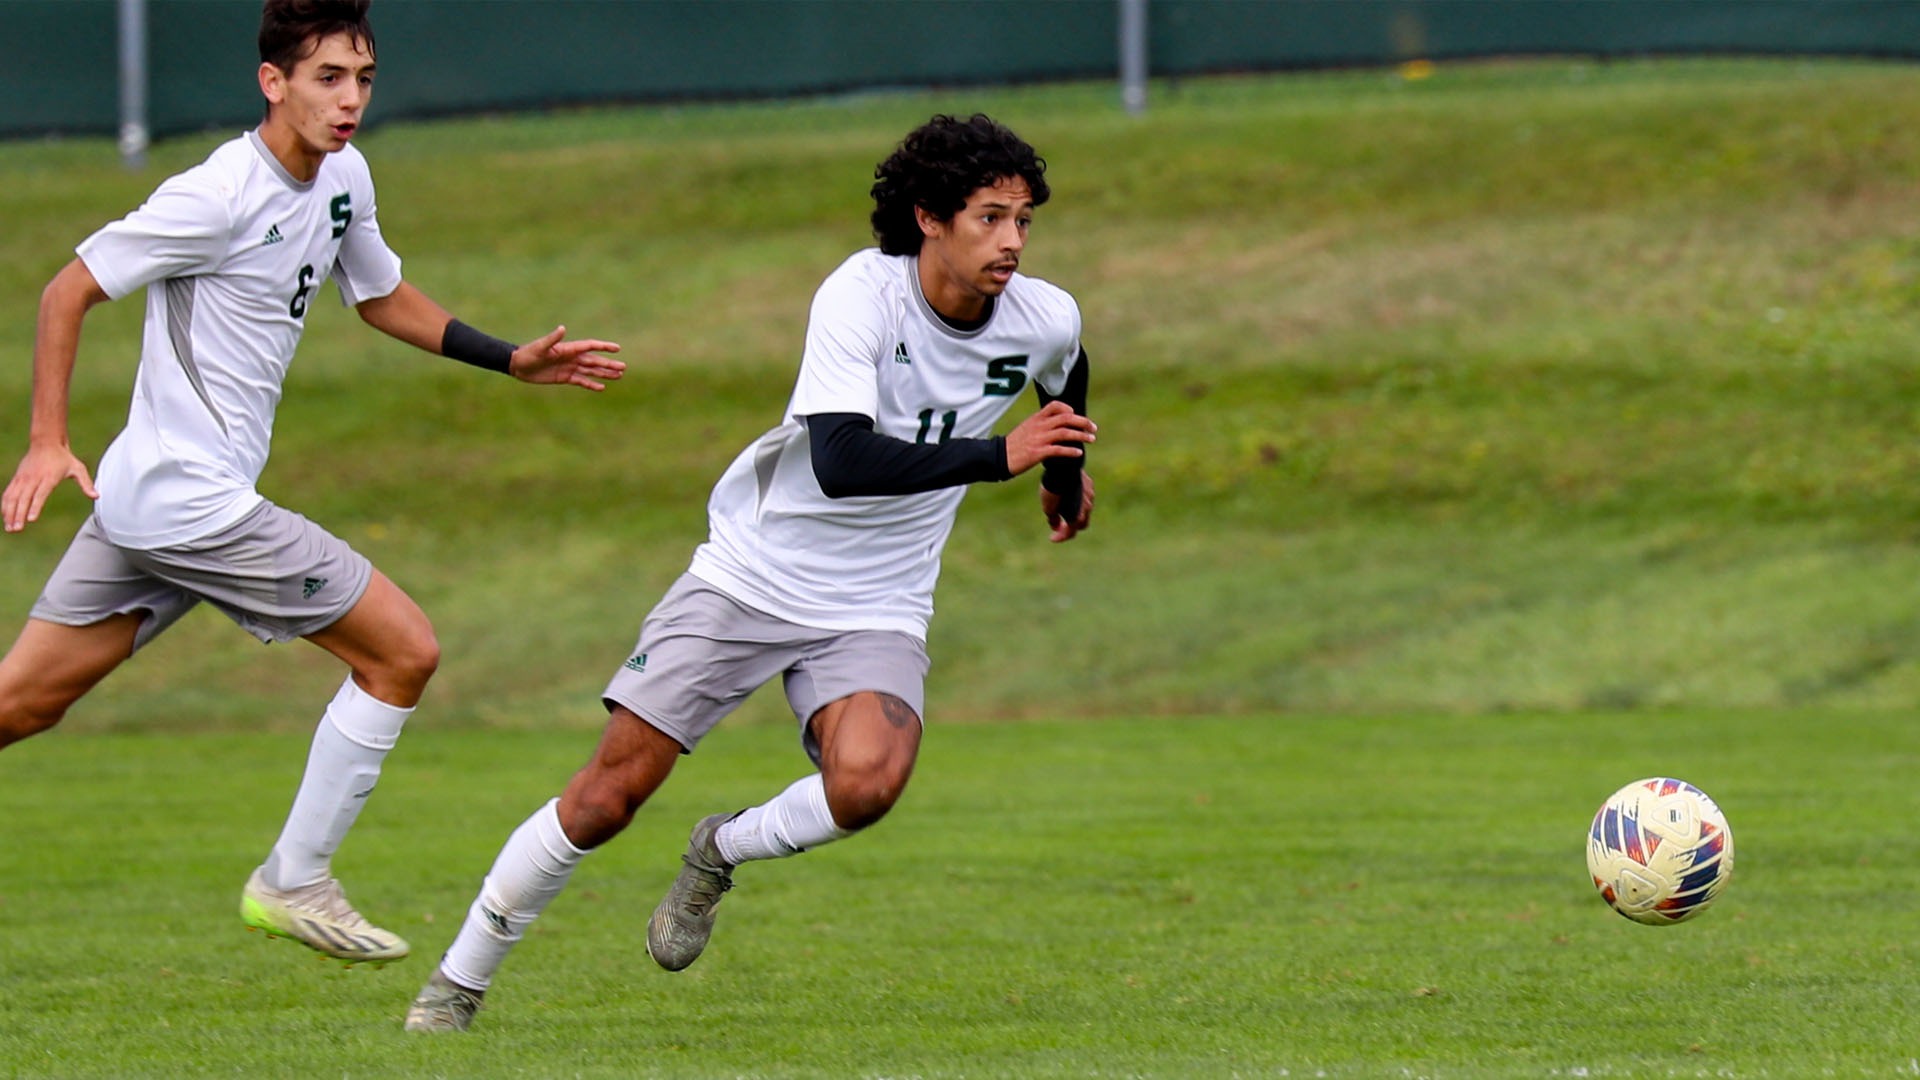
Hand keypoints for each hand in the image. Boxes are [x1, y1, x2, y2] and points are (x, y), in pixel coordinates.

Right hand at [3, 442, 97, 532]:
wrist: (46, 442)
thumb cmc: (64, 457)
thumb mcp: (78, 468)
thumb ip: (86, 483)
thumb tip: (97, 496)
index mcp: (48, 477)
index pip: (40, 494)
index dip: (35, 507)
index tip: (31, 519)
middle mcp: (33, 478)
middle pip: (23, 499)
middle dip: (18, 515)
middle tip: (17, 529)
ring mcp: (23, 478)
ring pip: (12, 497)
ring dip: (9, 513)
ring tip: (10, 528)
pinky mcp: (17, 478)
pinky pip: (8, 493)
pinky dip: (5, 505)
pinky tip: (5, 516)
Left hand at [509, 326, 624, 390]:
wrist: (518, 366)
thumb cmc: (528, 354)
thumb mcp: (540, 347)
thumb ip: (552, 339)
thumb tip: (562, 328)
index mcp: (568, 348)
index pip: (589, 346)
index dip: (603, 347)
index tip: (617, 348)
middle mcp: (571, 357)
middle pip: (594, 360)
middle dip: (608, 364)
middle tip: (623, 367)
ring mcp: (569, 367)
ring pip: (591, 371)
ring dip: (604, 373)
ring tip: (618, 376)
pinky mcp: (564, 377)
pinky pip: (581, 381)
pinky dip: (591, 384)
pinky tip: (602, 387)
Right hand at [1003, 400, 1095, 474]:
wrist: (998, 457)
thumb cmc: (1013, 445)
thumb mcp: (1025, 428)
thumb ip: (1040, 425)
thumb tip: (1056, 426)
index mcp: (1035, 419)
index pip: (1054, 406)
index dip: (1068, 409)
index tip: (1075, 415)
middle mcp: (1039, 426)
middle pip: (1066, 418)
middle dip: (1083, 422)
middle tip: (1093, 428)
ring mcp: (1039, 439)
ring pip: (1065, 433)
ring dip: (1081, 435)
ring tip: (1091, 439)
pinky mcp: (1038, 453)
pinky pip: (1058, 450)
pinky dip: (1071, 451)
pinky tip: (1079, 453)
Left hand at [1041, 469, 1094, 542]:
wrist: (1061, 467)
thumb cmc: (1053, 490)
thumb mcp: (1048, 508)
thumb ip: (1053, 519)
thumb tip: (1055, 526)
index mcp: (1078, 517)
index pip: (1070, 533)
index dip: (1060, 537)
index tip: (1052, 538)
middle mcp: (1087, 507)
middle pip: (1081, 523)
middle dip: (1071, 526)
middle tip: (1061, 526)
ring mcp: (1090, 495)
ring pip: (1085, 508)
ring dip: (1076, 511)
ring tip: (1064, 508)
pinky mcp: (1089, 484)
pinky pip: (1085, 494)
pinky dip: (1078, 498)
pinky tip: (1068, 493)